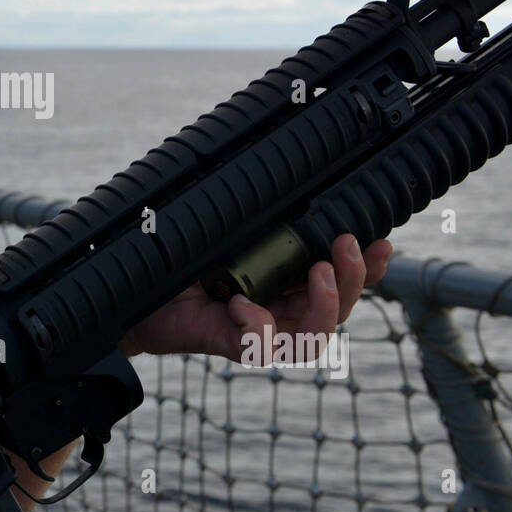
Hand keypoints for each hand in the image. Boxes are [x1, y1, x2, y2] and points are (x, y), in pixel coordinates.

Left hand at [117, 234, 392, 361]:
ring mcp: (256, 331)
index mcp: (284, 283)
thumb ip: (252, 210)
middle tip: (345, 244)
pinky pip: (258, 347)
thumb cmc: (177, 253)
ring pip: (310, 336)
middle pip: (336, 309)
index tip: (382, 239)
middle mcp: (278, 309)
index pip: (338, 279)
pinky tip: (244, 307)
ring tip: (317, 271)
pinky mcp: (226, 343)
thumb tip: (281, 163)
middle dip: (352, 279)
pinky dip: (259, 329)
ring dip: (324, 305)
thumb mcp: (220, 225)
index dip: (366, 267)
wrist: (129, 284)